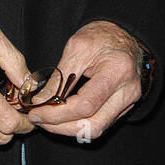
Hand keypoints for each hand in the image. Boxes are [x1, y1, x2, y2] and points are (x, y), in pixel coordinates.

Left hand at [26, 20, 143, 141]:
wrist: (122, 34)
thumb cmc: (101, 36)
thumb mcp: (76, 47)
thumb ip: (59, 77)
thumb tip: (39, 101)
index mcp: (117, 70)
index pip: (85, 105)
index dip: (57, 114)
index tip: (37, 112)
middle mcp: (128, 90)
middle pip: (93, 125)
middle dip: (61, 127)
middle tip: (39, 119)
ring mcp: (128, 101)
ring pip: (96, 129)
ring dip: (68, 129)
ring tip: (47, 119)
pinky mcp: (124, 107)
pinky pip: (99, 124)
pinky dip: (78, 124)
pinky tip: (62, 116)